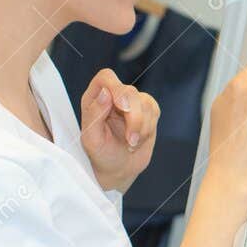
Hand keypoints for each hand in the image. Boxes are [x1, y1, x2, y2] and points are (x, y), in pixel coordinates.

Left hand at [80, 69, 159, 193]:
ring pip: (145, 102)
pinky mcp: (147, 110)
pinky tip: (138, 140)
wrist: (119, 169)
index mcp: (95, 98)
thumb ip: (95, 114)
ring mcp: (132, 102)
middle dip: (133, 118)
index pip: (106, 77)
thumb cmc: (101, 154)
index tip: (122, 107)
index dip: (116, 88)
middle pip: (129, 91)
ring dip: (141, 127)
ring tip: (131, 143)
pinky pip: (155, 111)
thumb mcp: (91, 139)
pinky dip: (148, 128)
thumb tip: (104, 93)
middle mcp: (113, 96)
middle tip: (130, 140)